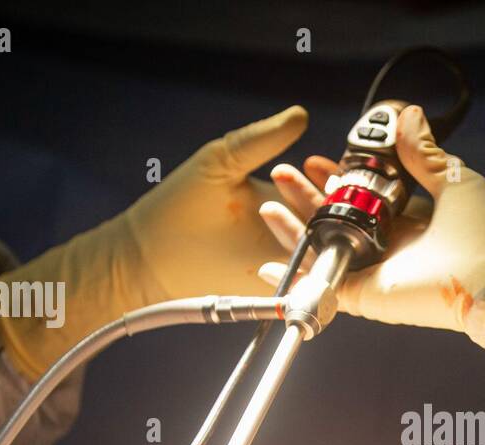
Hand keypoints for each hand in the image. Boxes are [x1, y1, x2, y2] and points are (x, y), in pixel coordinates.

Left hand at [0, 106, 308, 378]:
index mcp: (284, 198)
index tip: (326, 169)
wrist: (149, 255)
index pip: (324, 188)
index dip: (335, 180)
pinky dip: (312, 281)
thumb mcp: (223, 160)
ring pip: (326, 256)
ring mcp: (287, 262)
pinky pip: (307, 288)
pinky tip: (296, 264)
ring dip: (321, 243)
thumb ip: (262, 139)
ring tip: (288, 223)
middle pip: (333, 223)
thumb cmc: (177, 205)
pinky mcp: (278, 290)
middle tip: (317, 197)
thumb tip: (300, 115)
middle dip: (331, 209)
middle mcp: (291, 231)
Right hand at [257, 105, 484, 369]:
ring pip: (325, 248)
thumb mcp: (452, 179)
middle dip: (308, 197)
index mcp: (411, 221)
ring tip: (269, 204)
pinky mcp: (366, 296)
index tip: (317, 160)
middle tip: (284, 175)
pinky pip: (324, 286)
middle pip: (338, 220)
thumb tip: (406, 115)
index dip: (338, 178)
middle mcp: (390, 247)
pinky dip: (296, 275)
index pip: (364, 198)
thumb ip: (423, 153)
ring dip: (295, 228)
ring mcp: (375, 273)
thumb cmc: (484, 233)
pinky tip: (269, 262)